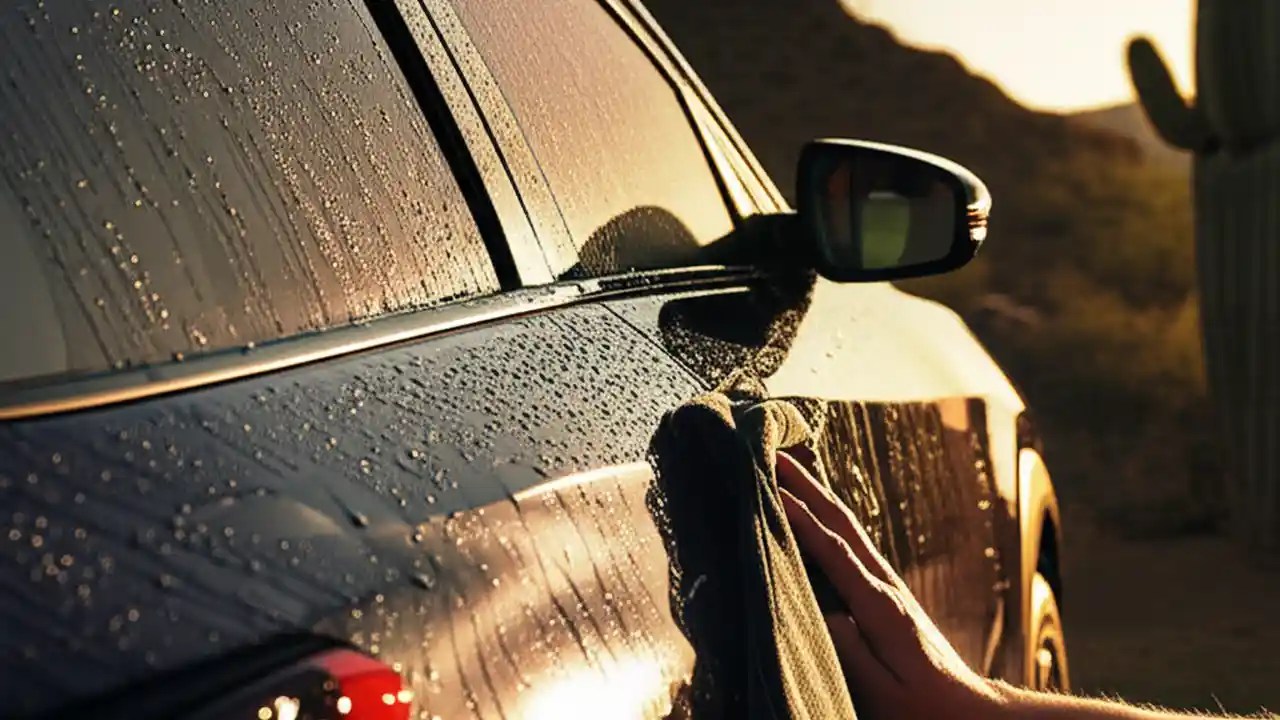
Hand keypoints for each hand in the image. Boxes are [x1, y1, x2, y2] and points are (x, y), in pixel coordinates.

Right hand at [776, 451, 1010, 719]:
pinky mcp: (888, 594)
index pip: (834, 551)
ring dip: (818, 495)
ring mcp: (889, 586)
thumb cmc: (921, 707)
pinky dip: (828, 518)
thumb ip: (849, 649)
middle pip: (842, 524)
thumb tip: (819, 610)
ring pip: (848, 528)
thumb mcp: (882, 690)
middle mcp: (886, 586)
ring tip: (788, 470)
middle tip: (774, 453)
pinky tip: (816, 512)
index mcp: (880, 606)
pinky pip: (852, 543)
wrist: (966, 711)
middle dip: (807, 486)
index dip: (800, 517)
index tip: (770, 487)